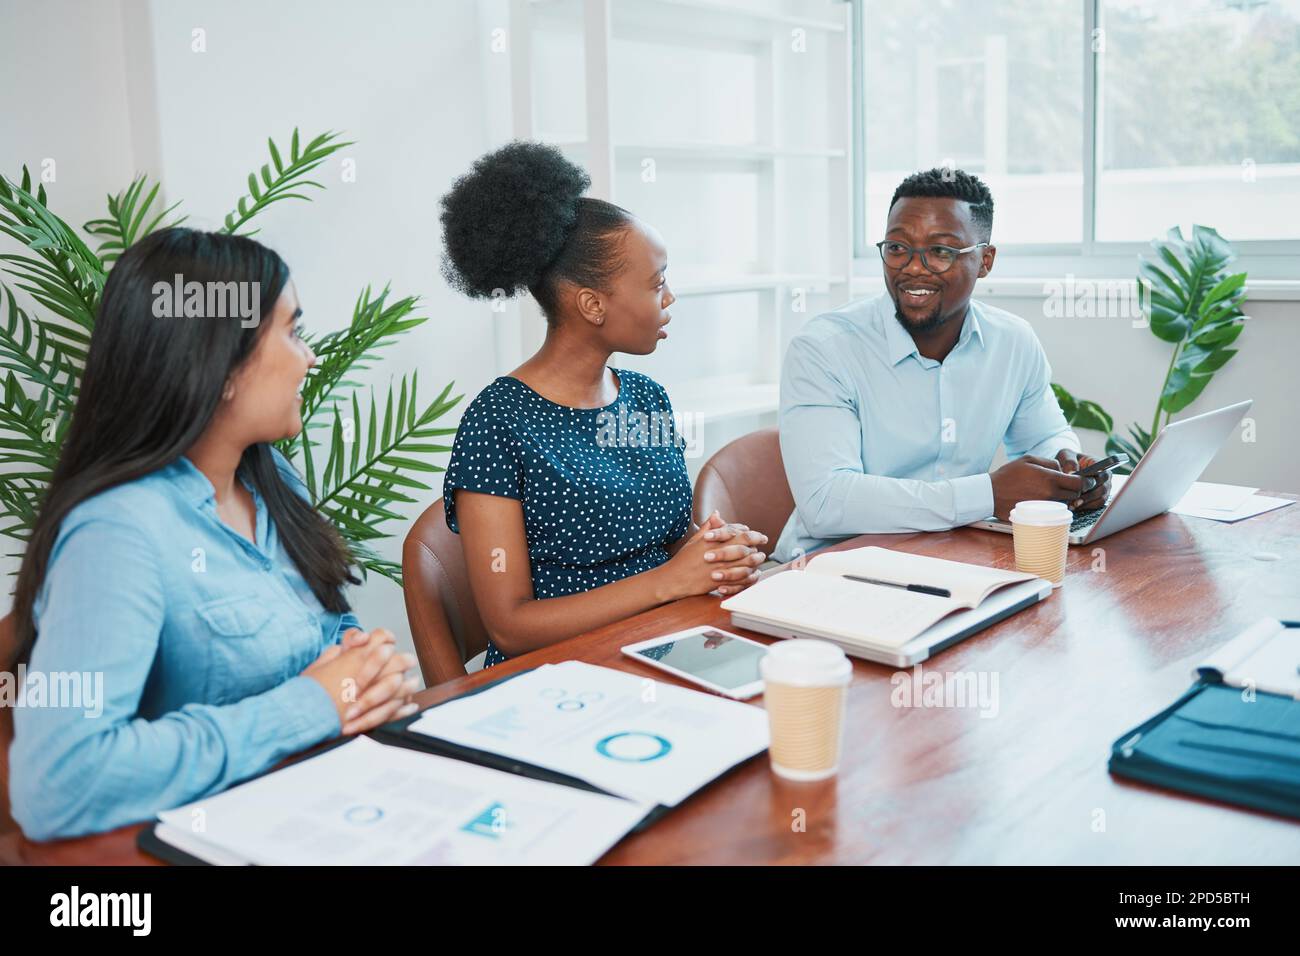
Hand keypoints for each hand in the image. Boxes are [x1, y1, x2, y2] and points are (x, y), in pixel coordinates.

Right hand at [303, 629, 419, 734]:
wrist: (304, 715)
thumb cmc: (309, 689)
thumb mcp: (320, 663)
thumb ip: (336, 653)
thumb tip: (345, 648)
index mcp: (358, 656)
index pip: (383, 636)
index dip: (385, 638)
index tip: (383, 646)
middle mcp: (371, 672)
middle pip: (402, 659)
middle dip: (403, 660)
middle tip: (403, 664)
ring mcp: (375, 693)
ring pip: (406, 684)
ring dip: (408, 684)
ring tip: (409, 684)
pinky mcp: (375, 714)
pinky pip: (399, 708)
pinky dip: (405, 707)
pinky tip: (409, 705)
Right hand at [656, 527, 766, 600]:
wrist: (673, 579)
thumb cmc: (683, 559)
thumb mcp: (694, 540)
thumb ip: (708, 527)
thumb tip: (716, 513)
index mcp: (713, 542)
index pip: (736, 533)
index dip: (748, 532)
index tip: (754, 532)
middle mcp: (718, 554)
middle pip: (744, 546)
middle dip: (757, 542)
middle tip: (764, 540)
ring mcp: (720, 569)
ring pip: (745, 563)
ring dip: (756, 560)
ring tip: (761, 557)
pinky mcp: (720, 582)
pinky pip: (740, 579)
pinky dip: (749, 576)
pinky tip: (753, 574)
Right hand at [989, 455, 1086, 519]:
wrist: (991, 494)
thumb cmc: (1009, 475)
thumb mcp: (1029, 459)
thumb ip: (1051, 462)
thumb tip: (1063, 470)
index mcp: (1050, 479)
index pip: (1079, 483)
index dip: (1085, 481)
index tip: (1085, 480)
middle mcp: (1050, 494)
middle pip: (1075, 494)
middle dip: (1074, 489)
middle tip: (1067, 485)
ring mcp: (1045, 506)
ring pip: (1066, 503)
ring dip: (1064, 497)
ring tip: (1053, 491)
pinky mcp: (1039, 514)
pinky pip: (1054, 510)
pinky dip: (1054, 504)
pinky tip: (1045, 499)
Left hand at [1058, 450, 1109, 510]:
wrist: (1065, 469)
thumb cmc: (1067, 460)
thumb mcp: (1065, 455)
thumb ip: (1069, 461)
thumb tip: (1071, 472)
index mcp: (1099, 463)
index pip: (1102, 471)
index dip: (1093, 479)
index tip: (1081, 485)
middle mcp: (1105, 475)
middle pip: (1103, 486)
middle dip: (1089, 494)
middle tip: (1075, 499)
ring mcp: (1104, 487)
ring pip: (1101, 497)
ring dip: (1088, 502)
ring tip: (1073, 504)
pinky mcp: (1100, 496)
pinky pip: (1097, 504)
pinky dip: (1087, 506)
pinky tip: (1075, 506)